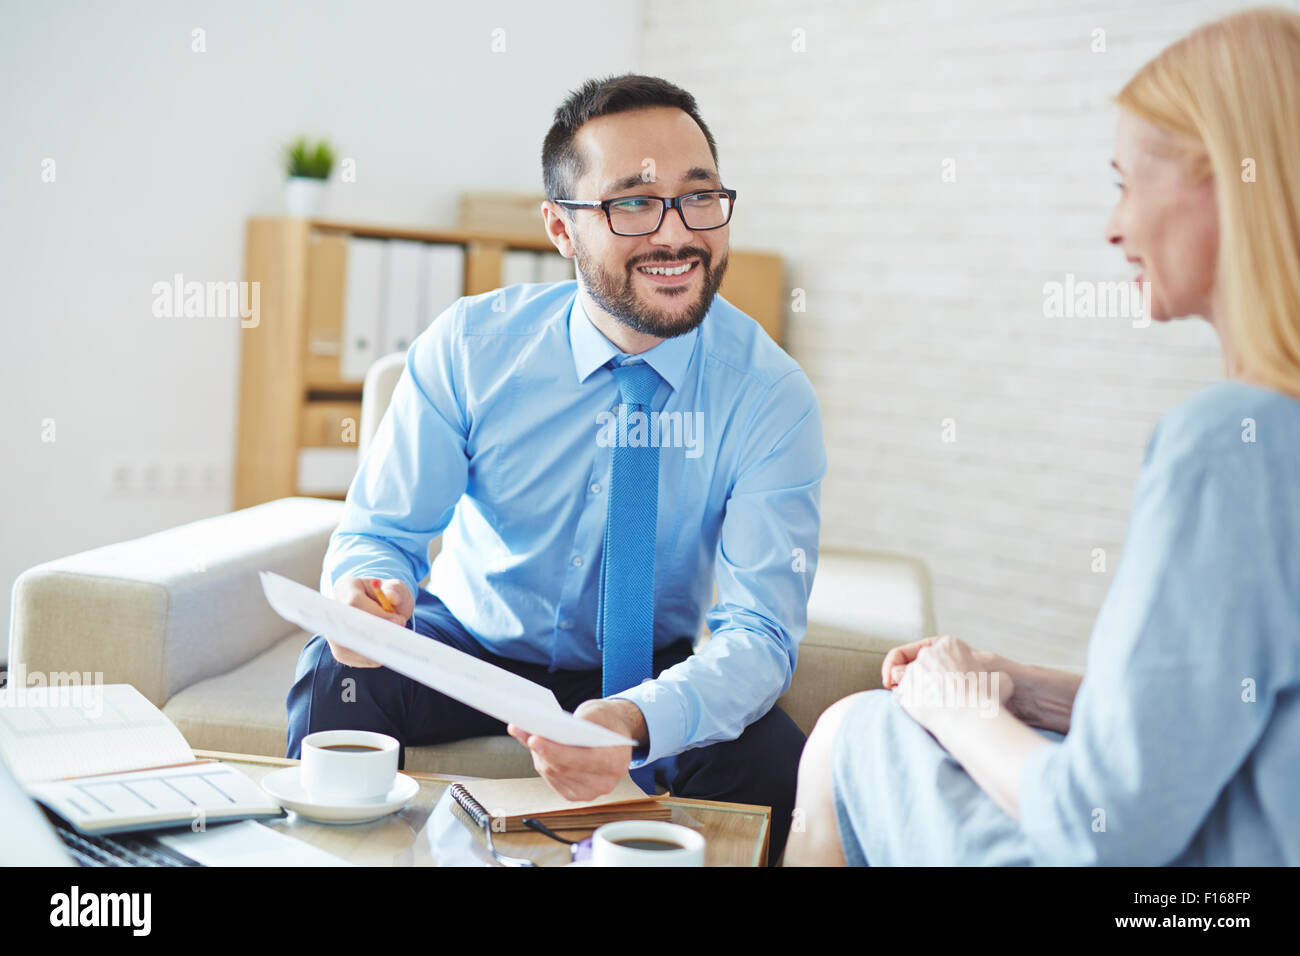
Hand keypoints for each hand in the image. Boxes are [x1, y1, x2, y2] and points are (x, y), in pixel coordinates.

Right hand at [325, 577, 413, 667]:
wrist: (381, 608)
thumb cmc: (387, 596)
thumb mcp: (395, 587)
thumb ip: (395, 589)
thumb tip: (392, 597)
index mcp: (345, 588)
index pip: (354, 602)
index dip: (376, 614)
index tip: (399, 621)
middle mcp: (334, 611)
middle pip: (350, 627)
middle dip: (378, 634)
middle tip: (399, 637)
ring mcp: (334, 632)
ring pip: (353, 646)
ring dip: (378, 646)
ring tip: (395, 640)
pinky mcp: (340, 651)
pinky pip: (357, 658)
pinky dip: (376, 657)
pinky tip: (386, 647)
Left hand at [506, 699, 645, 801]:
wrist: (615, 735)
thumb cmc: (607, 721)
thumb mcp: (597, 712)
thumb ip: (577, 722)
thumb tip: (547, 728)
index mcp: (616, 762)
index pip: (581, 759)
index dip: (555, 750)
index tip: (534, 739)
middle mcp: (604, 782)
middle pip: (562, 768)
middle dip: (541, 749)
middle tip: (522, 730)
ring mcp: (589, 792)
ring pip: (552, 773)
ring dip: (538, 753)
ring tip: (524, 732)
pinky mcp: (574, 794)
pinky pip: (551, 778)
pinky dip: (542, 760)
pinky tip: (533, 746)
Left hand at [892, 635, 1013, 736]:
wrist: (970, 719)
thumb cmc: (988, 700)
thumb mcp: (1000, 680)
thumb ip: (993, 676)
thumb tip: (997, 682)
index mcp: (949, 644)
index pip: (941, 652)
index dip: (946, 669)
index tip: (951, 681)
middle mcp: (927, 653)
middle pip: (925, 665)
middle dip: (931, 680)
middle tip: (943, 697)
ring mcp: (913, 671)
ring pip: (914, 682)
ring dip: (923, 693)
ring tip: (939, 708)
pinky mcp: (904, 691)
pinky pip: (906, 698)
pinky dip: (915, 706)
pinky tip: (929, 715)